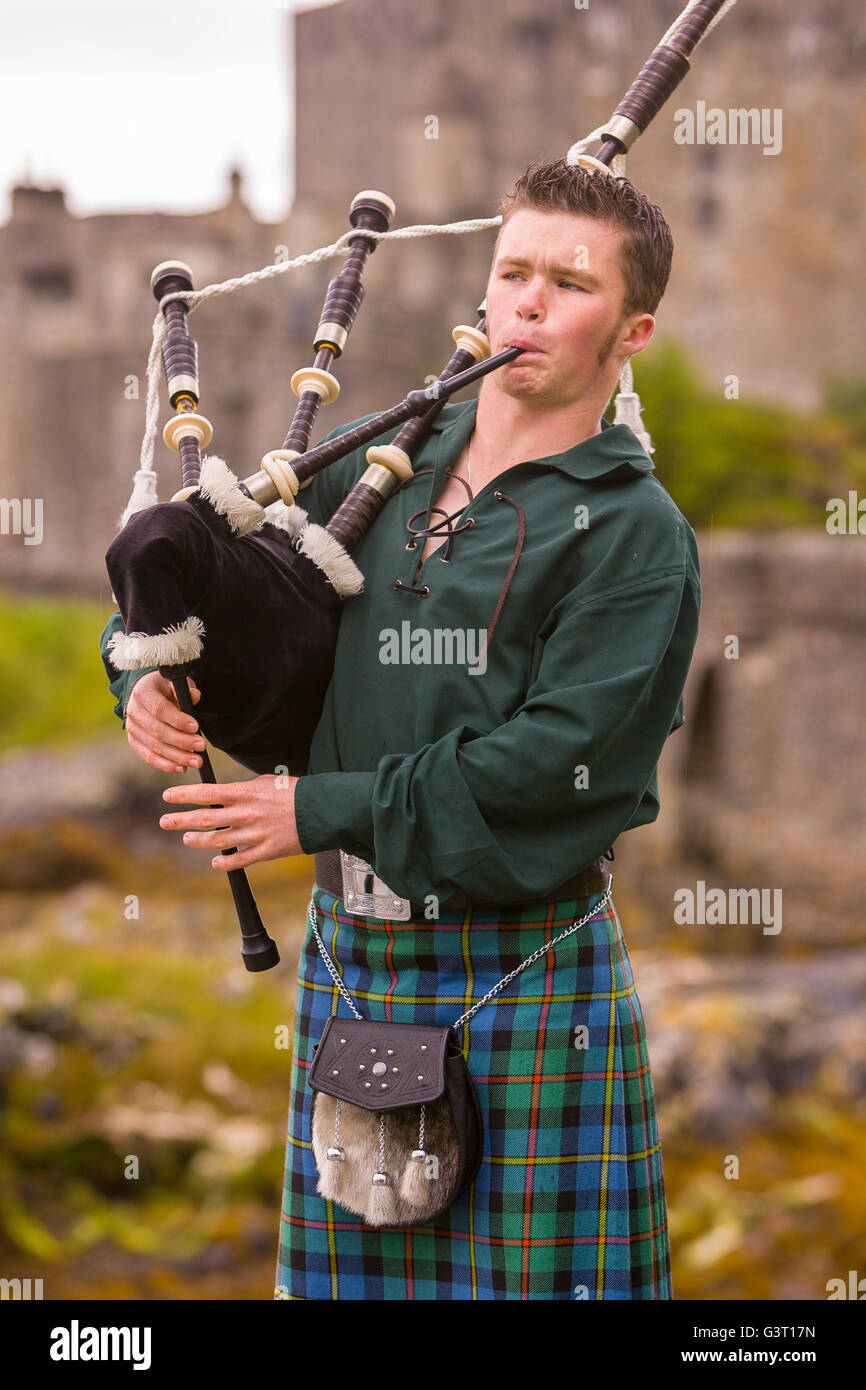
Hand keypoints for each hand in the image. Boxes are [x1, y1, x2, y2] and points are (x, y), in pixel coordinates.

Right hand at [125, 671, 204, 773]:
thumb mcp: (174, 682)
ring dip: (177, 757)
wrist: (146, 694)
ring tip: (196, 761)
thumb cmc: (164, 688)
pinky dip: (166, 764)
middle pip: (158, 731)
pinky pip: (149, 757)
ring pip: (154, 747)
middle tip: (201, 746)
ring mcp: (132, 729)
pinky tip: (182, 768)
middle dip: (182, 741)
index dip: (178, 720)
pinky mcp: (134, 742)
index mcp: (143, 693)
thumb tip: (194, 696)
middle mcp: (133, 712)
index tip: (195, 727)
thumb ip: (184, 690)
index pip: (160, 709)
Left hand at [159, 773, 301, 869]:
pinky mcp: (266, 851)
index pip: (206, 793)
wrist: (322, 811)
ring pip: (218, 842)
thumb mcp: (267, 782)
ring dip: (198, 841)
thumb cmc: (296, 792)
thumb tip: (225, 794)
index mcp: (246, 793)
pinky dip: (224, 862)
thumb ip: (244, 790)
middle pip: (205, 819)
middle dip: (180, 820)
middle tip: (165, 821)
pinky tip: (215, 862)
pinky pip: (240, 860)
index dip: (184, 795)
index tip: (167, 796)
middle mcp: (246, 814)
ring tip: (187, 839)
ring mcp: (255, 834)